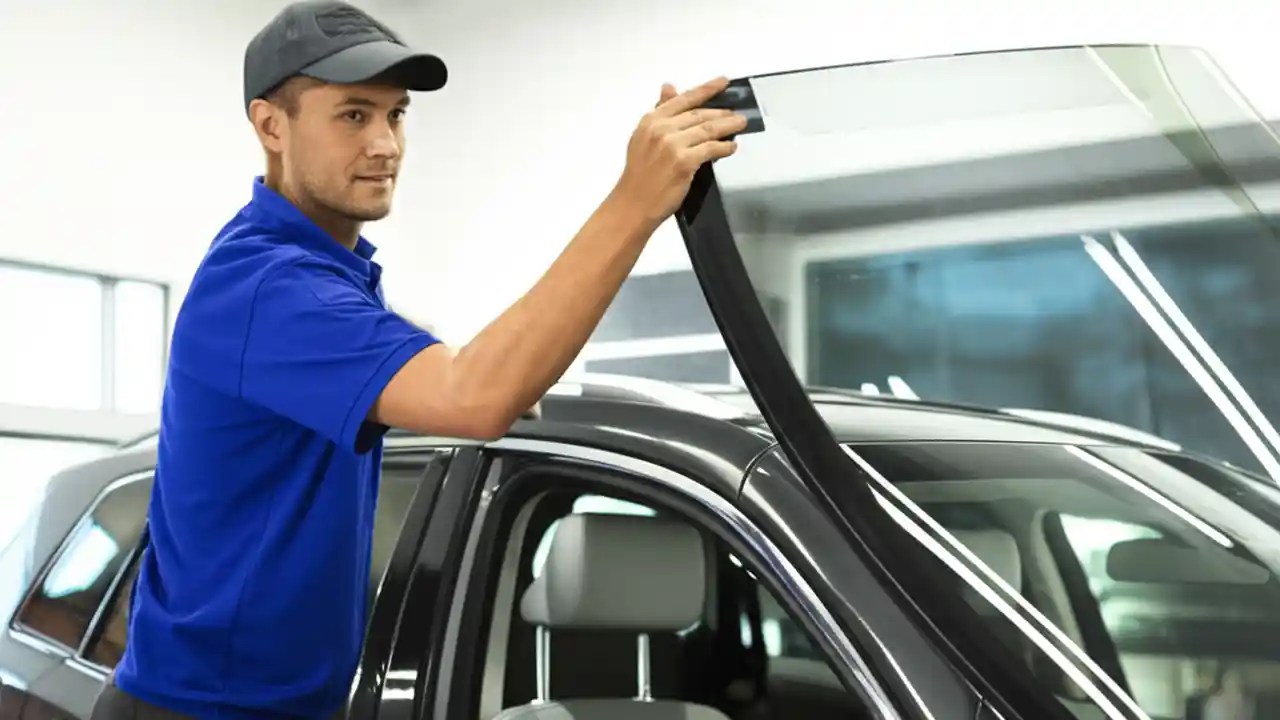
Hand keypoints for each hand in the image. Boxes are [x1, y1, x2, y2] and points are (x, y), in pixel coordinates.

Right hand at [610, 76, 747, 227]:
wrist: (633, 204)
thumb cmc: (639, 176)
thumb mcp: (643, 138)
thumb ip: (660, 113)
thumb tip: (669, 87)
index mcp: (651, 121)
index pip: (684, 99)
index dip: (706, 89)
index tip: (723, 82)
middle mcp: (661, 129)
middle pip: (699, 114)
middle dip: (721, 112)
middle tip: (736, 114)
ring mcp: (673, 145)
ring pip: (708, 129)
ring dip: (728, 126)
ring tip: (740, 124)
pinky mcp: (684, 162)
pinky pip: (711, 149)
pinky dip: (724, 147)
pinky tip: (732, 147)